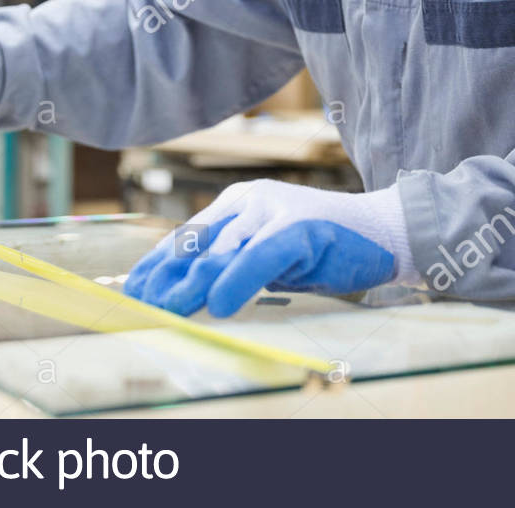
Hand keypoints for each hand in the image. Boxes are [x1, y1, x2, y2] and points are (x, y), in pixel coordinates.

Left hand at [122, 180, 415, 316]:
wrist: (383, 231)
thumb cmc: (322, 247)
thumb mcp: (268, 253)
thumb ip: (232, 263)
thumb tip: (189, 292)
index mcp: (238, 204)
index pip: (186, 236)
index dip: (155, 264)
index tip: (131, 292)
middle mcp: (250, 202)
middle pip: (197, 244)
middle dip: (164, 278)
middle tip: (138, 308)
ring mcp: (274, 212)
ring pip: (222, 251)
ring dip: (190, 285)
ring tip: (165, 311)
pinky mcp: (300, 228)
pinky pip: (260, 257)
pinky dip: (237, 281)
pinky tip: (219, 305)